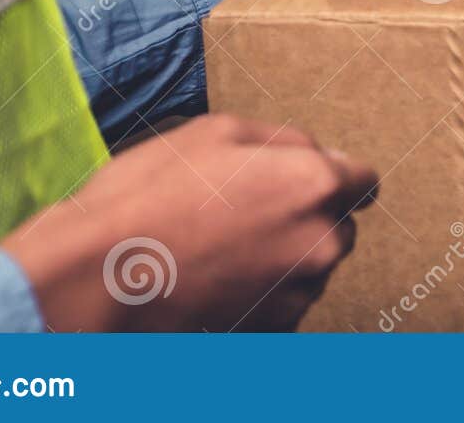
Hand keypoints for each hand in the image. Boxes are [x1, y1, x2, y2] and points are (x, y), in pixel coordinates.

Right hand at [1, 115, 377, 331]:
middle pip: (338, 226)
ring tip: (219, 246)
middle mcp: (321, 242)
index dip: (335, 176)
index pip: (365, 181)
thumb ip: (286, 140)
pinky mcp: (272, 332)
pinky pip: (282, 302)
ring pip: (310, 267)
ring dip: (283, 255)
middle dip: (306, 216)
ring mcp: (298, 294)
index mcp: (314, 184)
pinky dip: (260, 291)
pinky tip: (213, 278)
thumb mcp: (217, 132)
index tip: (303, 181)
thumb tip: (322, 154)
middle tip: (245, 211)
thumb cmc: (150, 195)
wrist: (97, 278)